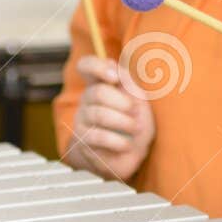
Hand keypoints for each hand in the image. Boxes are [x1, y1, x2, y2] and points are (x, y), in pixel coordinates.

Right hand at [63, 55, 155, 180]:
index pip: (86, 66)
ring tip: (136, 129)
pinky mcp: (82, 141)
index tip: (115, 77)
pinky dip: (119, 141)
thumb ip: (129, 85)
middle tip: (135, 112)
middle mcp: (88, 99)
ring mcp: (82, 120)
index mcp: (102, 84)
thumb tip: (116, 70)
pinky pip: (98, 136)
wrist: (131, 156)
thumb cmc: (136, 124)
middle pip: (98, 92)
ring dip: (124, 122)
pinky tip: (127, 145)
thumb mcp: (140, 102)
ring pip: (99, 114)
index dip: (97, 67)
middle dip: (123, 103)